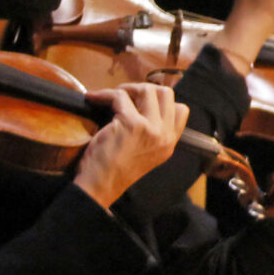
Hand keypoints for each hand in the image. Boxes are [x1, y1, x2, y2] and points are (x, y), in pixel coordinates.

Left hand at [72, 83, 188, 208]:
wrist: (100, 186)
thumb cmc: (113, 170)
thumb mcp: (144, 153)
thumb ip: (150, 132)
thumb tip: (140, 104)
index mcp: (169, 143)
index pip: (181, 110)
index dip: (160, 100)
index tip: (141, 101)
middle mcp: (164, 135)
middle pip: (166, 94)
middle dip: (144, 89)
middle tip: (125, 96)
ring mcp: (151, 129)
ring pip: (147, 90)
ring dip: (127, 88)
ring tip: (111, 97)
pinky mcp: (132, 124)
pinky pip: (119, 96)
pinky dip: (103, 94)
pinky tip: (93, 98)